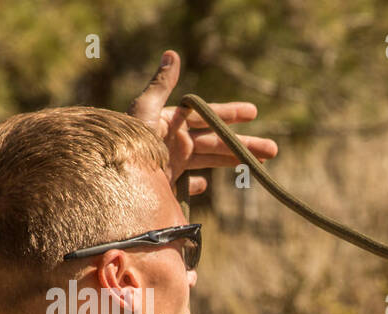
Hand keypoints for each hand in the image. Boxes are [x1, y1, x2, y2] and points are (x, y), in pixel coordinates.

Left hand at [130, 50, 277, 195]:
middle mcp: (173, 142)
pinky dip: (195, 184)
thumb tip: (172, 54)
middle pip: (215, 142)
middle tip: (273, 150)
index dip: (229, 113)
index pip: (206, 116)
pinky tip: (205, 184)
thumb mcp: (145, 109)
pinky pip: (185, 184)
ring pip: (209, 162)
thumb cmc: (129, 142)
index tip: (253, 112)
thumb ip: (161, 84)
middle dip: (244, 145)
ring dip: (234, 162)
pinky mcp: (166, 185)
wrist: (114, 180)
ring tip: (261, 167)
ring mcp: (171, 164)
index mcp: (170, 123)